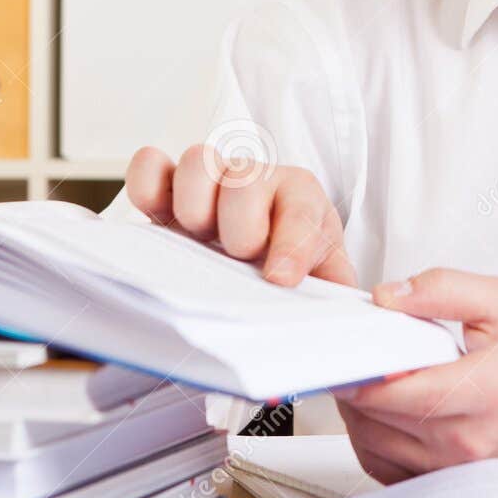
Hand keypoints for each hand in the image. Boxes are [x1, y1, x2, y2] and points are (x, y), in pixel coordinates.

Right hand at [124, 144, 356, 287]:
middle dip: (240, 225)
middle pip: (243, 179)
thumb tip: (350, 336)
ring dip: (195, 205)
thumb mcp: (326, 286)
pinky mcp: (168, 189)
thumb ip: (337, 304)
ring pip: (197, 160)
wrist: (267, 262)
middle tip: (239, 256)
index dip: (290, 245)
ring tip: (199, 238)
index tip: (280, 278)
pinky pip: (151, 165)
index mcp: (303, 200)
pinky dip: (147, 184)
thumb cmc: (297, 271)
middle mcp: (257, 182)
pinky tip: (158, 216)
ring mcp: (211, 181)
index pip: (299, 212)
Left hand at [334, 268, 497, 483]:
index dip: (366, 373)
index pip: (405, 392)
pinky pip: (381, 465)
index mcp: (486, 391)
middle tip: (356, 355)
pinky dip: (368, 436)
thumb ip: (442, 289)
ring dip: (356, 410)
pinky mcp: (440, 482)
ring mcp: (453, 468)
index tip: (351, 353)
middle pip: (379, 418)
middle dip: (356, 383)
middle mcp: (468, 440)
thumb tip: (389, 296)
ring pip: (372, 443)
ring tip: (368, 377)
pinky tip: (380, 409)